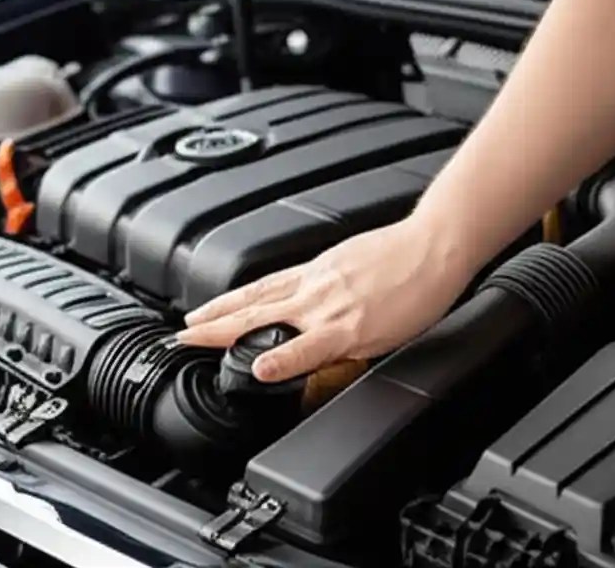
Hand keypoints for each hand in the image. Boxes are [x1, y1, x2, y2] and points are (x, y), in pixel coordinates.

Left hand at [175, 216, 477, 382]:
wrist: (434, 245)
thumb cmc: (404, 256)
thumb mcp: (352, 266)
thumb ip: (329, 289)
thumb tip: (319, 308)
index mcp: (313, 275)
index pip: (257, 291)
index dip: (224, 304)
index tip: (198, 315)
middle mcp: (312, 288)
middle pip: (249, 305)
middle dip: (210, 320)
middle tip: (180, 333)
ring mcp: (327, 308)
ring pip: (264, 320)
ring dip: (226, 333)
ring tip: (195, 341)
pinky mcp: (350, 327)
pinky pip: (309, 348)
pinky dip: (283, 359)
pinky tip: (262, 368)